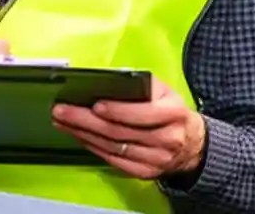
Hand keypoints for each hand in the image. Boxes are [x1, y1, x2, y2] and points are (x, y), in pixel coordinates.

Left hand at [51, 77, 205, 179]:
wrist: (191, 145)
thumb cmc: (173, 113)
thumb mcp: (166, 93)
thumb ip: (142, 86)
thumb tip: (108, 83)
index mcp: (174, 113)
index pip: (143, 113)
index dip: (117, 110)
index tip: (94, 103)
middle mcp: (166, 138)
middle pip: (120, 131)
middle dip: (86, 121)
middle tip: (63, 111)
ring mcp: (155, 159)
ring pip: (112, 147)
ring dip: (83, 134)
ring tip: (64, 122)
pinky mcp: (144, 172)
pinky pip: (112, 160)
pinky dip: (93, 147)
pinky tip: (79, 137)